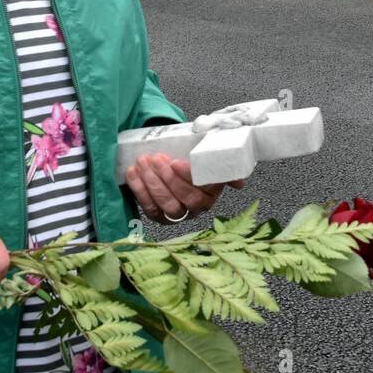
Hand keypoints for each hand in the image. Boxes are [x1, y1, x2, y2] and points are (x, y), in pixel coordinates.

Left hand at [125, 153, 246, 224]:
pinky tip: (132, 173)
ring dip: (151, 183)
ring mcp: (178, 214)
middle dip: (166, 178)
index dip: (188, 177)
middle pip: (184, 199)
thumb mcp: (206, 155)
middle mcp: (197, 207)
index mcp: (212, 192)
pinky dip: (138, 190)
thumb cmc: (190, 159)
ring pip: (165, 205)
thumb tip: (240, 182)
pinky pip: (148, 207)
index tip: (174, 162)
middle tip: (154, 158)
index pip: (203, 189)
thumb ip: (221, 163)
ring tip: (141, 162)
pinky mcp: (159, 217)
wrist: (172, 163)